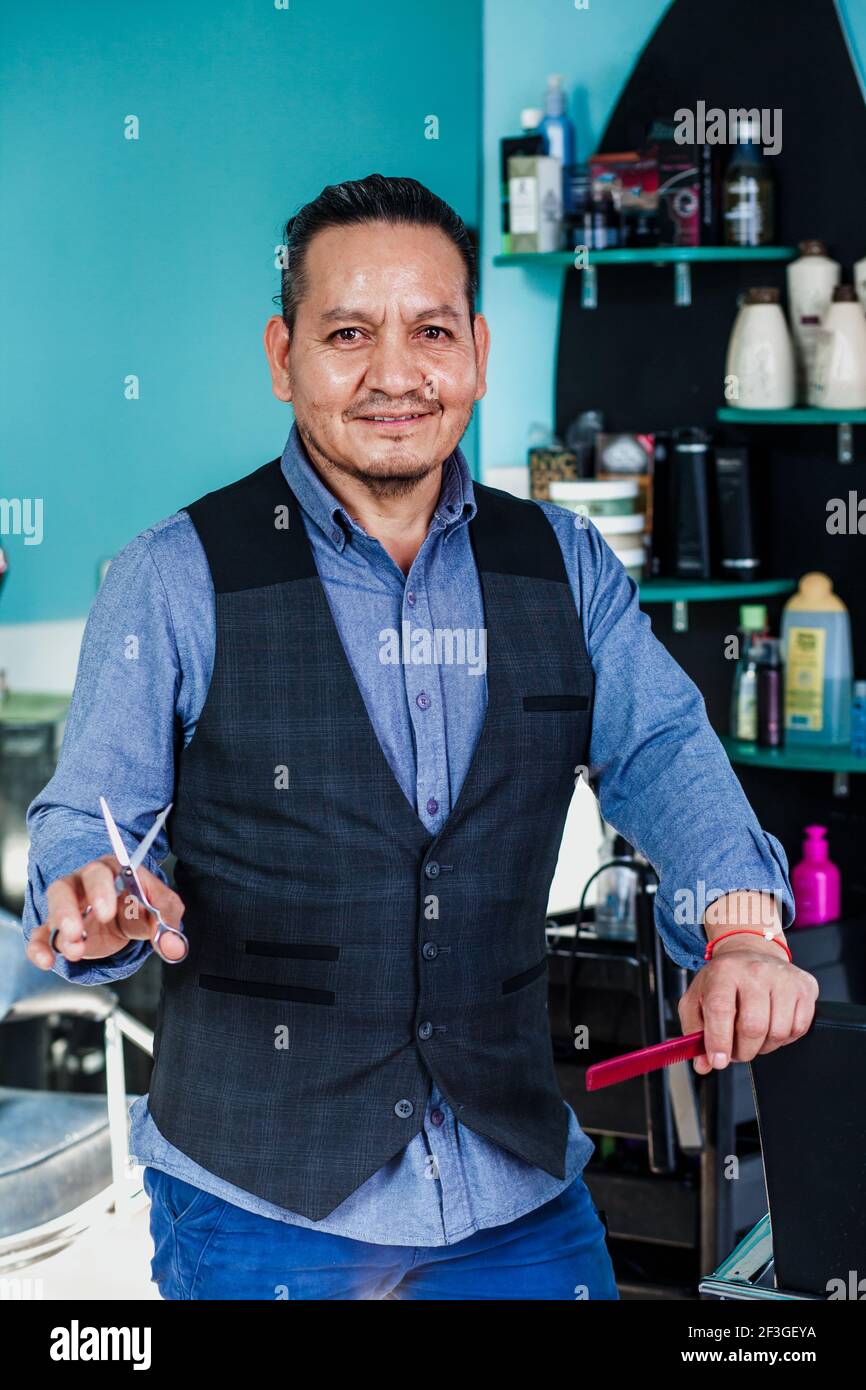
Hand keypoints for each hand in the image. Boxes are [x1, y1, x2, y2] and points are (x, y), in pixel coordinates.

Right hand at [26, 854, 186, 968]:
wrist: (130, 919)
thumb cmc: (144, 905)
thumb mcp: (164, 909)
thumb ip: (169, 924)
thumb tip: (173, 947)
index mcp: (113, 869)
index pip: (104, 870)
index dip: (101, 889)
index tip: (107, 912)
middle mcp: (85, 881)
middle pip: (68, 885)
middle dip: (68, 909)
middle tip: (77, 932)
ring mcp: (68, 903)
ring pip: (52, 908)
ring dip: (58, 929)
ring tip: (73, 950)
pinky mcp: (58, 928)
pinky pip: (41, 933)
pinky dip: (39, 947)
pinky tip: (47, 961)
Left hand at [678, 938, 818, 1073]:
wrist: (751, 953)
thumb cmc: (724, 980)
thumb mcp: (697, 999)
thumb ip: (694, 1032)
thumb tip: (704, 1065)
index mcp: (724, 971)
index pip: (721, 1009)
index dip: (719, 1041)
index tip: (718, 1060)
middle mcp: (755, 971)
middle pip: (753, 1026)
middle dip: (743, 1051)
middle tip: (736, 1051)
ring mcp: (783, 978)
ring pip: (778, 1032)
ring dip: (764, 1047)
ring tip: (753, 1036)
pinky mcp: (804, 987)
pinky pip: (799, 1029)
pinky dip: (784, 1038)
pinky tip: (772, 1025)